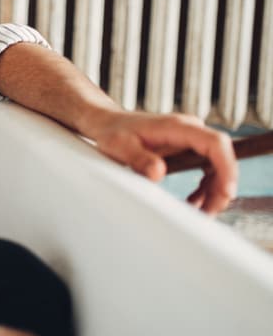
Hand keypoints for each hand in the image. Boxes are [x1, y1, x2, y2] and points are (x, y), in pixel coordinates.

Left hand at [85, 109, 237, 214]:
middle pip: (220, 157)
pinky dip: (205, 186)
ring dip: (214, 190)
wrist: (108, 123)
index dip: (226, 167)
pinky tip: (195, 201)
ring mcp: (190, 138)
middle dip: (221, 187)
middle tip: (208, 212)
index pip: (215, 143)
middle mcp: (189, 129)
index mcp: (176, 127)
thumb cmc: (113, 133)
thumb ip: (139, 159)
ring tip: (201, 212)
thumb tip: (158, 173)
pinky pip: (207, 167)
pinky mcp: (187, 147)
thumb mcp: (120, 147)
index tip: (226, 192)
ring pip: (216, 164)